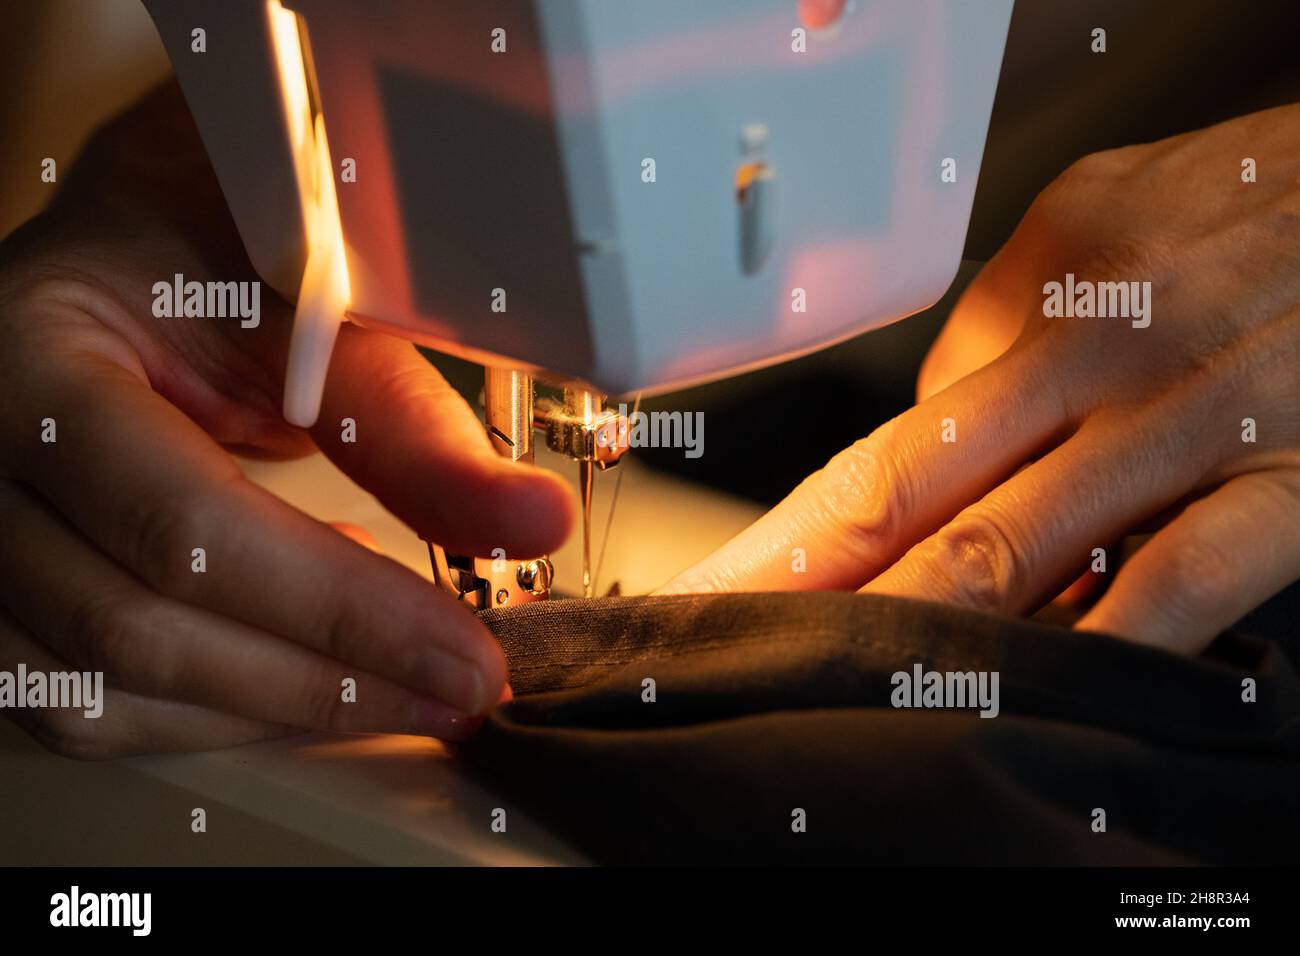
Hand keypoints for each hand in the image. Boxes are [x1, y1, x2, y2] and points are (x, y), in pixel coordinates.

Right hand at [0, 83, 572, 756]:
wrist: (132, 241)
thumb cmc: (211, 242)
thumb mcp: (308, 300)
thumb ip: (405, 421)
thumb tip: (526, 521)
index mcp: (32, 360)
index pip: (186, 524)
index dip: (340, 609)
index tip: (464, 650)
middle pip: (141, 631)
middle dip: (327, 683)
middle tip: (458, 687)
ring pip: (111, 695)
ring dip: (275, 710)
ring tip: (395, 678)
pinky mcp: (3, 594)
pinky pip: (92, 702)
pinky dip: (217, 710)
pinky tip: (305, 665)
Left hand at [664, 104, 1299, 653]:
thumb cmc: (1248, 215)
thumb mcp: (1101, 227)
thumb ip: (1004, 338)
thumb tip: (933, 437)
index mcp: (1038, 296)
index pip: (884, 440)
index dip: (791, 532)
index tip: (727, 588)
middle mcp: (1091, 358)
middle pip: (913, 498)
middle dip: (807, 590)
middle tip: (725, 648)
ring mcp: (1182, 425)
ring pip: (1016, 548)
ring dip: (911, 632)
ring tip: (834, 688)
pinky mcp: (1285, 486)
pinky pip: (1175, 582)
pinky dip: (1091, 645)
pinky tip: (1024, 693)